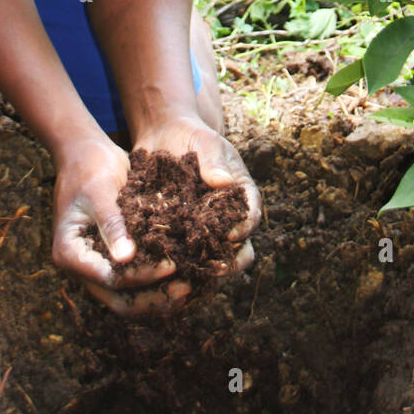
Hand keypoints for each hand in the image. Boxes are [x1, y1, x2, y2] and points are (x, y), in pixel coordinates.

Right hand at [51, 135, 191, 315]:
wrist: (85, 153)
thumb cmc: (90, 167)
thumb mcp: (100, 193)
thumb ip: (112, 224)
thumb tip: (126, 258)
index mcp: (69, 253)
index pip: (110, 278)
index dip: (143, 276)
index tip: (173, 265)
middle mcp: (81, 267)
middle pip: (119, 300)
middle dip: (153, 300)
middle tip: (187, 290)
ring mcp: (96, 267)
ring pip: (128, 298)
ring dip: (157, 297)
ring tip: (190, 289)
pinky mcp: (111, 259)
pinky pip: (134, 282)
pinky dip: (155, 284)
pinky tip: (183, 278)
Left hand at [134, 113, 261, 269]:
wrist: (163, 138)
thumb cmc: (191, 136)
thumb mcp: (204, 142)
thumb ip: (213, 160)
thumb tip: (224, 182)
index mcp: (242, 195)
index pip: (250, 216)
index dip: (243, 229)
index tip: (229, 235)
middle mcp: (228, 218)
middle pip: (240, 250)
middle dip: (230, 262)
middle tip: (213, 268)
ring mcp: (206, 231)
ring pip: (213, 261)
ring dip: (203, 272)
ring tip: (187, 277)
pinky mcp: (182, 237)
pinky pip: (187, 260)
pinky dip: (180, 269)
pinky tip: (166, 275)